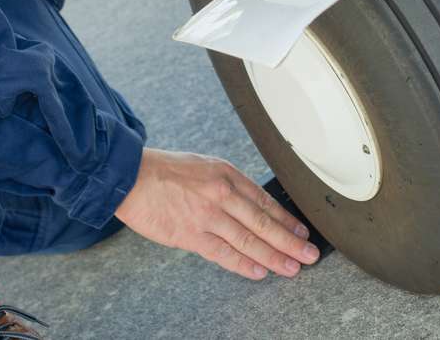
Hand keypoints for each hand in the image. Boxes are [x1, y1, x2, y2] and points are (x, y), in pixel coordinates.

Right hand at [113, 148, 320, 280]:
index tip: (301, 232)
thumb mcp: (203, 166)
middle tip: (310, 254)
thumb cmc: (163, 171)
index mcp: (226, 173)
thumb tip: (248, 206)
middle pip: (264, 223)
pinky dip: (244, 265)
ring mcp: (208, 216)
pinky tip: (260, 271)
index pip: (264, 200)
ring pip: (249, 241)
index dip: (286, 219)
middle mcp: (222, 193)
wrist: (130, 176)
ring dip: (274, 257)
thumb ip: (226, 184)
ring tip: (292, 268)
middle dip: (290, 241)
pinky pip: (224, 254)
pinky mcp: (191, 235)